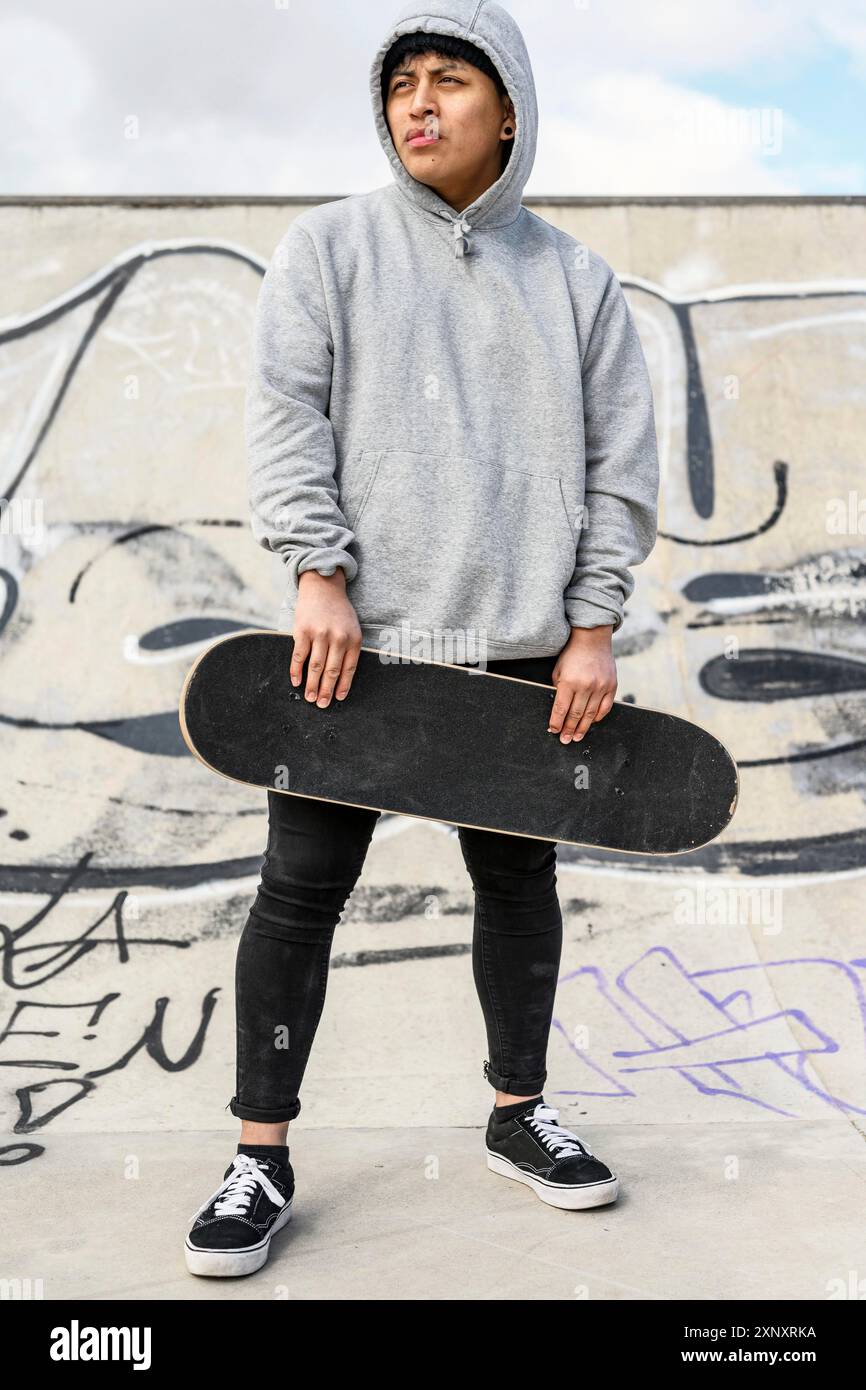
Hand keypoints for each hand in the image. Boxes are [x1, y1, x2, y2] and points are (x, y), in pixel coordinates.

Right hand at [291, 569, 361, 706]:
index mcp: (353, 639)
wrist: (323, 586)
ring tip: (310, 698)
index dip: (343, 686)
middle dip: (326, 691)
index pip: (349, 669)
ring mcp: (319, 634)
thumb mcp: (352, 627)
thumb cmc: (338, 611)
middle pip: (332, 672)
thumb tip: (341, 677)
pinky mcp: (302, 631)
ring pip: (316, 667)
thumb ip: (349, 649)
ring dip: (312, 685)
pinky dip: (296, 671)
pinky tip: (296, 681)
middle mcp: (338, 638)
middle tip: (322, 705)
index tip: (338, 699)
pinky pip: (299, 656)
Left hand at [548, 625, 616, 742]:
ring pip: (590, 714)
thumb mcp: (558, 670)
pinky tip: (591, 723)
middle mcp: (585, 686)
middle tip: (565, 740)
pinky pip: (605, 708)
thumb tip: (559, 709)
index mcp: (569, 682)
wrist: (592, 639)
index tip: (554, 731)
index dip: (556, 722)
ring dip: (583, 728)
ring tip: (577, 737)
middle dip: (568, 729)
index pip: (560, 708)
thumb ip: (559, 689)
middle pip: (575, 715)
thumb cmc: (572, 654)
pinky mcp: (611, 686)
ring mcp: (600, 687)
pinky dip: (597, 717)